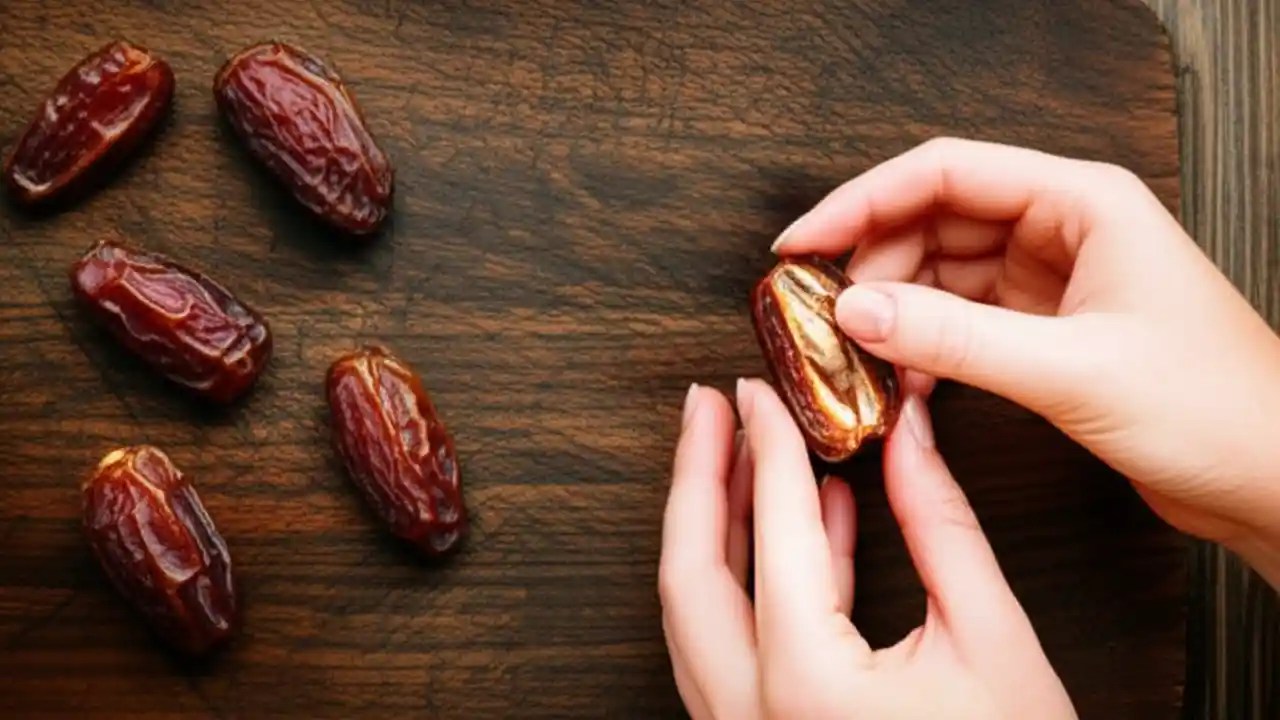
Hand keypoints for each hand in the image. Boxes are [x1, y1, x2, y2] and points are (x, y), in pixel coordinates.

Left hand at [658, 380, 1076, 718]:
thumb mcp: (993, 643)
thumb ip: (941, 528)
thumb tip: (908, 437)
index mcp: (808, 685)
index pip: (773, 530)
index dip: (766, 445)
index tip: (758, 390)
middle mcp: (754, 716)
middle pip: (690, 572)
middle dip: (696, 477)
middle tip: (707, 408)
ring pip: (695, 613)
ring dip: (714, 526)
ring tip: (740, 454)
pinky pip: (729, 648)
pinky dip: (751, 581)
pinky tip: (794, 526)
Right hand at [772, 137, 1279, 586]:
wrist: (1277, 477)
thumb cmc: (1216, 408)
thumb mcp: (1069, 368)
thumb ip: (953, 337)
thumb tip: (856, 312)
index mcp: (1083, 202)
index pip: (945, 172)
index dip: (861, 201)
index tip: (801, 243)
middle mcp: (1065, 229)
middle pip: (934, 218)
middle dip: (871, 261)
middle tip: (818, 311)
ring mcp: (1055, 280)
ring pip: (943, 271)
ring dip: (894, 307)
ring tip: (854, 350)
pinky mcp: (1049, 330)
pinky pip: (962, 318)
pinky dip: (924, 342)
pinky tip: (901, 375)